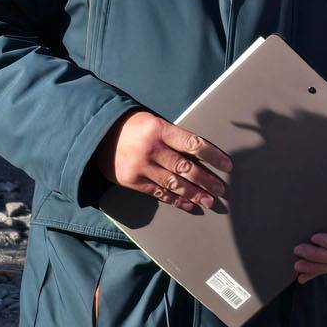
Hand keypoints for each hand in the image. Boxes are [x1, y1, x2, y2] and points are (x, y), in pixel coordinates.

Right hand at [94, 110, 232, 212]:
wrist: (99, 135)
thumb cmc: (134, 127)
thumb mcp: (154, 123)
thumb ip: (174, 138)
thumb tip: (202, 157)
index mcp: (160, 129)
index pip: (193, 144)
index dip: (213, 156)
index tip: (227, 166)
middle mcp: (151, 148)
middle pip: (186, 167)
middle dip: (207, 180)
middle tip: (221, 190)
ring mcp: (141, 166)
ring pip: (174, 183)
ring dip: (194, 194)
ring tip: (209, 201)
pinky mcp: (132, 181)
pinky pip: (159, 193)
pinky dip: (176, 200)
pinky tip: (188, 204)